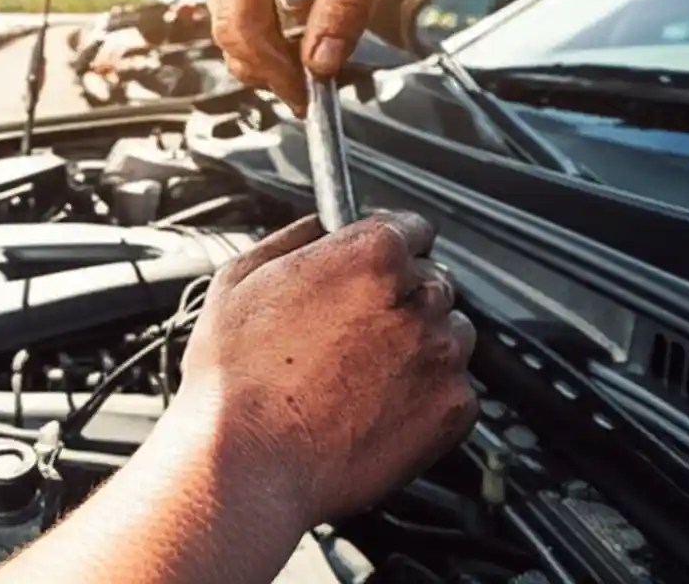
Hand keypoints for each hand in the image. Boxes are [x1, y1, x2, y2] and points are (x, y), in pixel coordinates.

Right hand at [177, 211, 476, 525]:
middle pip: (430, 279)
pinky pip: (453, 388)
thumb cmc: (235, 380)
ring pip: (450, 332)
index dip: (387, 245)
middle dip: (398, 298)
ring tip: (360, 373)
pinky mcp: (453, 408)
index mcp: (370, 254)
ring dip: (418, 343)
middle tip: (352, 329)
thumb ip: (293, 238)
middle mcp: (417, 297)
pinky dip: (425, 394)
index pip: (410, 225)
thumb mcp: (239, 280)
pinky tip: (375, 405)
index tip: (376, 264)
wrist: (246, 462)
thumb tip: (318, 226)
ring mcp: (442, 354)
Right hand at [200, 0, 406, 114]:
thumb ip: (347, 0)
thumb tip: (322, 64)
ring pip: (229, 34)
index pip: (239, 22)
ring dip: (265, 60)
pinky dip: (264, 43)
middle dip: (266, 71)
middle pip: (228, 35)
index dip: (268, 68)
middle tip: (312, 91)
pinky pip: (239, 21)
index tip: (304, 93)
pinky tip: (297, 48)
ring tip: (309, 69)